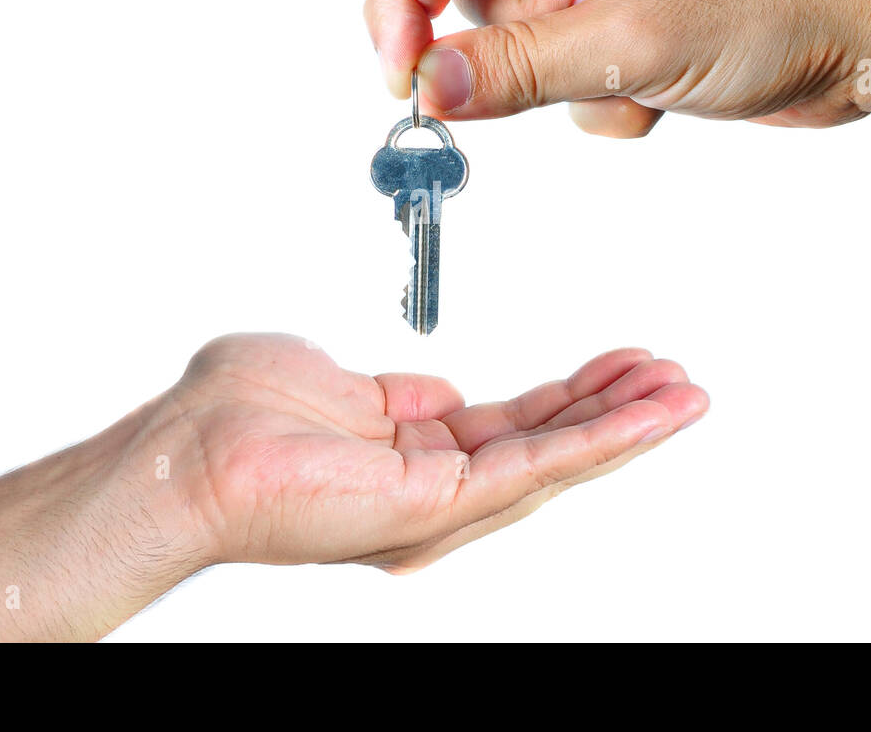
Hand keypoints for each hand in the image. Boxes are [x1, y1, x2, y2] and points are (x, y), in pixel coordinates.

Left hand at [159, 334, 706, 571]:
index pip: (513, 428)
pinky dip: (599, 441)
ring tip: (684, 394)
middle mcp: (431, 489)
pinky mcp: (437, 505)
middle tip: (676, 379)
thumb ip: (394, 392)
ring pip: (555, 462)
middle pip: (547, 446)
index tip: (620, 366)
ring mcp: (438, 504)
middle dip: (615, 410)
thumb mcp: (332, 381)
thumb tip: (431, 395)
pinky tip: (647, 416)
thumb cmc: (232, 416)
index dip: (571, 398)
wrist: (187, 452)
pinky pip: (536, 467)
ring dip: (625, 426)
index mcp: (410, 457)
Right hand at [365, 0, 870, 137]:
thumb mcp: (634, 35)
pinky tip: (666, 87)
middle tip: (579, 70)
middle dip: (522, 57)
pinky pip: (565, 81)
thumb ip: (519, 66)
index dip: (406, 11)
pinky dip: (605, 102)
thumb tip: (429, 86)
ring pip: (521, 53)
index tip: (400, 82)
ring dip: (574, 87)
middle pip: (477, 4)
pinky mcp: (620, 25)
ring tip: (645, 73)